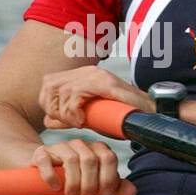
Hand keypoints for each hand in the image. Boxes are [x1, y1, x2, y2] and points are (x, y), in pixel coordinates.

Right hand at [30, 139, 135, 194]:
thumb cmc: (79, 179)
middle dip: (89, 184)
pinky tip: (56, 187)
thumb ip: (116, 188)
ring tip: (70, 194)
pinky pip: (46, 160)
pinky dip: (51, 176)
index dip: (107, 179)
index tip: (101, 194)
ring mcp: (61, 146)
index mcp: (98, 149)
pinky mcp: (42, 153)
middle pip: (90, 160)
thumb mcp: (99, 185)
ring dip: (73, 182)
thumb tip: (131, 192)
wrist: (49, 173)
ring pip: (71, 159)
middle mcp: (81, 144)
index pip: (109, 158)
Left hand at [38, 67, 154, 129]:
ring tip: (77, 122)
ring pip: (62, 90)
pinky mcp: (103, 82)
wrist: (147, 116)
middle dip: (54, 108)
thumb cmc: (119, 118)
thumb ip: (67, 118)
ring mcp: (96, 74)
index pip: (49, 83)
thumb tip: (48, 120)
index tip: (60, 120)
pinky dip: (74, 111)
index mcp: (81, 76)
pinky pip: (75, 94)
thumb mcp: (88, 118)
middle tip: (69, 123)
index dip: (49, 104)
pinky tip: (82, 121)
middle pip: (50, 84)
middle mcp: (87, 71)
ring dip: (65, 112)